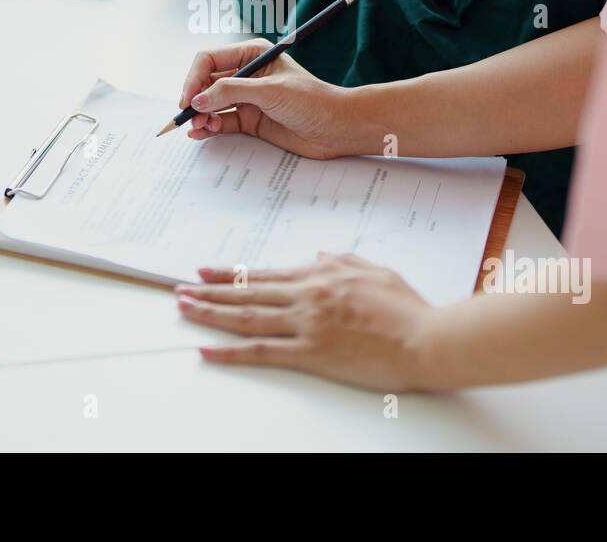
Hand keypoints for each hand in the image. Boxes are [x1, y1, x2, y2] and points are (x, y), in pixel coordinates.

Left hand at [176, 253, 438, 391]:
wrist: (424, 338)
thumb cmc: (406, 308)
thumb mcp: (373, 270)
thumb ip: (341, 261)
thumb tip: (316, 256)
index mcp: (320, 274)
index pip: (265, 273)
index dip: (231, 273)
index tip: (207, 272)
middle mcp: (306, 295)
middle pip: (247, 292)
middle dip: (209, 290)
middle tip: (181, 289)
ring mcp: (306, 323)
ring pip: (246, 316)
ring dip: (210, 312)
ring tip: (184, 308)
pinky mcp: (310, 352)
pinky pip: (261, 351)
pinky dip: (230, 351)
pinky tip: (207, 350)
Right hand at [179, 38, 377, 158]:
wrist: (337, 128)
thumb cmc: (313, 100)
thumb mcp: (270, 91)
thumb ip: (232, 91)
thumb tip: (198, 99)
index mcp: (252, 54)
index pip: (209, 59)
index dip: (194, 78)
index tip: (188, 98)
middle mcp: (246, 74)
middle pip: (206, 82)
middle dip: (194, 97)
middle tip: (187, 115)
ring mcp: (246, 98)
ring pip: (210, 104)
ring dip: (200, 114)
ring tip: (198, 127)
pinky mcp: (249, 120)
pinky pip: (220, 121)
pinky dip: (208, 127)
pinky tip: (201, 133)